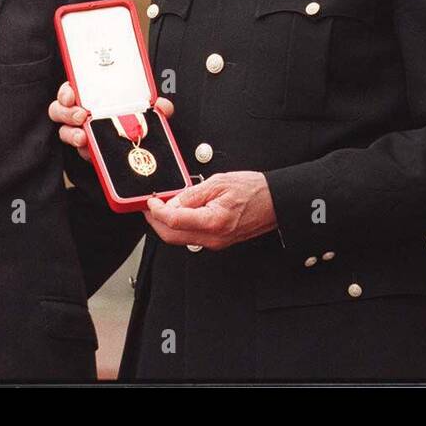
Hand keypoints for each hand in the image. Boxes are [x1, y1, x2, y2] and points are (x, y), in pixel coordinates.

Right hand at [49, 81, 172, 160]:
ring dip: (71, 134)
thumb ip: (155, 106)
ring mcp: (81, 132)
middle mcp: (82, 113)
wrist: (139, 146)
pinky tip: (91, 151)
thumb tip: (162, 106)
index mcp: (91, 97)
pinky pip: (80, 152)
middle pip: (60, 109)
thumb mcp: (146, 109)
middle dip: (67, 112)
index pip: (71, 89)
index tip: (71, 95)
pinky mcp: (87, 151)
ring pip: (65, 131)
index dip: (66, 91)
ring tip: (83, 137)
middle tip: (81, 115)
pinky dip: (86, 152)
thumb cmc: (134, 119)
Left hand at [144, 171, 276, 250]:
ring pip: (180, 238)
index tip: (151, 201)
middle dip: (156, 221)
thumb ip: (192, 194)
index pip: (173, 221)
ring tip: (165, 206)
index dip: (157, 211)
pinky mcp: (217, 242)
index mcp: (213, 221)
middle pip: (171, 236)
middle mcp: (213, 238)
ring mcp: (215, 243)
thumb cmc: (254, 191)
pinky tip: (181, 212)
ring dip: (167, 224)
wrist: (275, 202)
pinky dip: (181, 226)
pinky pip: (192, 237)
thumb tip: (171, 202)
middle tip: (151, 206)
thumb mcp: (219, 182)